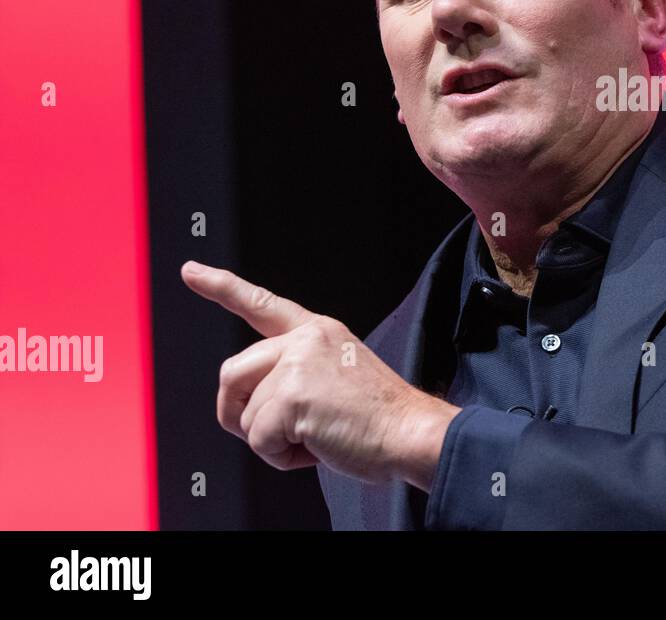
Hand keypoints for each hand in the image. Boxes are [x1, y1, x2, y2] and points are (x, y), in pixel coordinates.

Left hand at [180, 260, 457, 488]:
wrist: (411, 432)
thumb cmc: (380, 416)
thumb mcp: (336, 376)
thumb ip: (295, 374)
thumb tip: (256, 403)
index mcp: (317, 332)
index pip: (260, 304)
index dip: (221, 287)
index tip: (191, 272)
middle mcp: (304, 340)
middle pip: (231, 374)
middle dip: (238, 412)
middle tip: (276, 432)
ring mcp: (297, 365)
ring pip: (244, 414)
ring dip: (270, 440)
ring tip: (314, 436)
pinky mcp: (293, 397)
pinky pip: (259, 440)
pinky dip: (281, 457)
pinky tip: (316, 446)